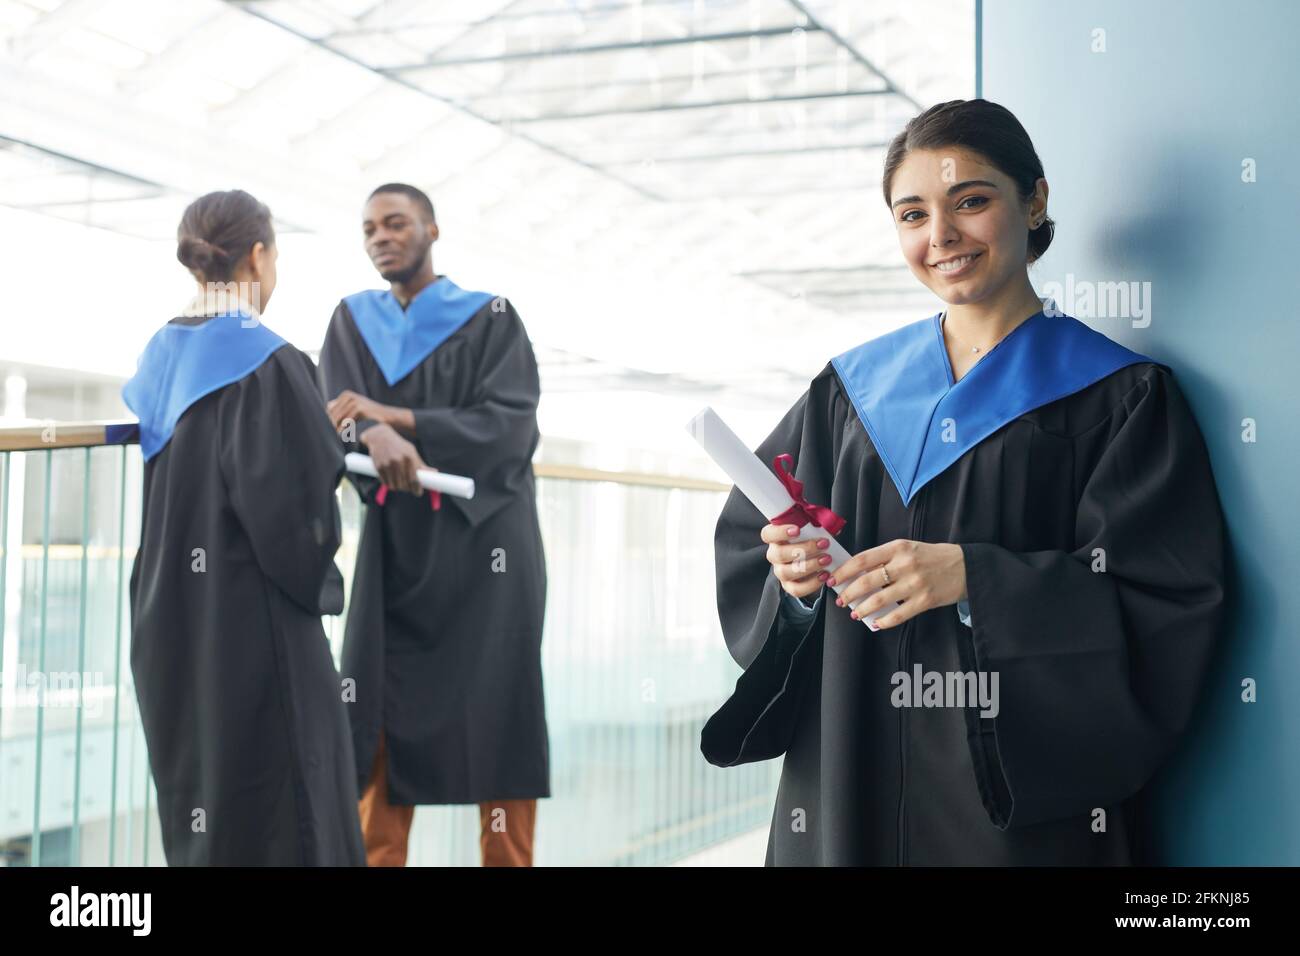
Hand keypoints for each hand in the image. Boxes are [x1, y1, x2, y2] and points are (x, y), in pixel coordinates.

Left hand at [327, 389, 387, 433]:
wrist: (389, 417)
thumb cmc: (371, 416)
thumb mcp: (355, 410)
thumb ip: (342, 409)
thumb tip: (327, 412)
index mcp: (346, 395)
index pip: (330, 410)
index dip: (330, 421)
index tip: (332, 430)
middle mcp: (348, 396)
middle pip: (333, 414)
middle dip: (333, 426)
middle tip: (334, 436)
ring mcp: (354, 401)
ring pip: (338, 419)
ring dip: (337, 429)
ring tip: (340, 437)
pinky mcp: (359, 408)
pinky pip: (346, 422)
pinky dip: (345, 430)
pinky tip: (346, 436)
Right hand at [359, 424, 429, 494]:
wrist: (380, 437)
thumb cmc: (399, 446)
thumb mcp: (411, 452)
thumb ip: (421, 464)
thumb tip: (435, 473)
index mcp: (409, 457)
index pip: (414, 479)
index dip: (417, 489)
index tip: (418, 493)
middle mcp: (398, 461)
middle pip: (404, 485)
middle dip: (407, 489)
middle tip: (408, 488)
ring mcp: (387, 464)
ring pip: (394, 486)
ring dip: (398, 487)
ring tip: (400, 484)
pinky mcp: (378, 467)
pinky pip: (385, 483)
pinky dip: (389, 484)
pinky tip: (391, 480)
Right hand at [760, 522, 834, 599]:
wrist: (814, 558)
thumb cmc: (811, 539)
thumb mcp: (813, 528)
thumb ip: (817, 524)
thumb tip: (831, 525)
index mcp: (775, 538)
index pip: (767, 534)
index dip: (780, 532)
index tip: (797, 529)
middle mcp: (774, 555)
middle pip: (778, 554)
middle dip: (804, 549)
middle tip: (823, 544)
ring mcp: (780, 571)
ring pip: (786, 572)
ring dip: (809, 566)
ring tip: (826, 560)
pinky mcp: (789, 586)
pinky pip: (796, 589)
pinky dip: (812, 583)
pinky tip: (824, 575)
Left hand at [828, 539, 966, 629]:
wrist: (966, 566)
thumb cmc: (933, 556)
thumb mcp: (908, 548)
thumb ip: (885, 559)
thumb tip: (858, 574)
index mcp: (898, 548)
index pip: (863, 559)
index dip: (844, 571)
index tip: (833, 579)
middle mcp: (905, 564)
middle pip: (868, 581)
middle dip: (849, 593)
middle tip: (840, 600)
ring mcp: (916, 583)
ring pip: (880, 600)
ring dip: (863, 609)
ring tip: (855, 613)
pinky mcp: (926, 600)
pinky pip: (899, 614)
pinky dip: (884, 621)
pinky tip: (876, 623)